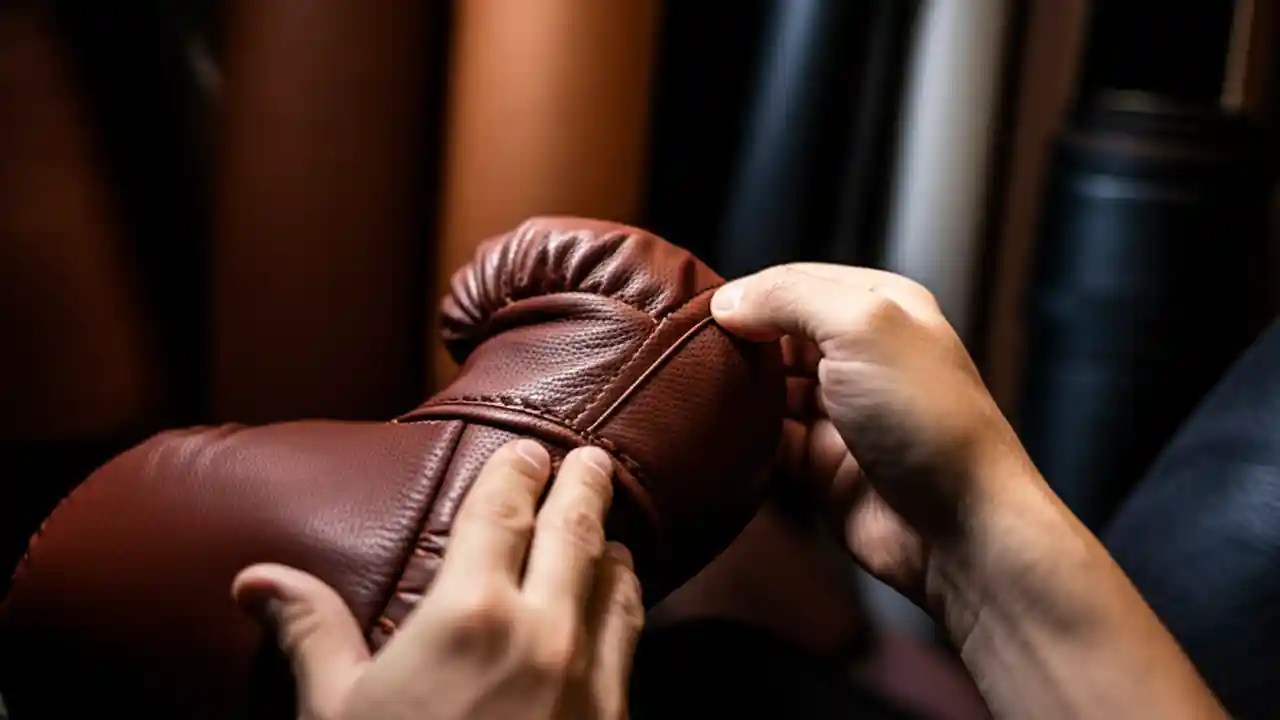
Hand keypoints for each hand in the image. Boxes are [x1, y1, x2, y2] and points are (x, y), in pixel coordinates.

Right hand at [232, 440, 643, 719]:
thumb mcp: (335, 712)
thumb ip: (309, 632)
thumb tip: (256, 579)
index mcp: (470, 612)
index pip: (502, 512)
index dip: (516, 473)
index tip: (527, 450)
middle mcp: (542, 629)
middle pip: (575, 532)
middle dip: (583, 487)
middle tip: (592, 458)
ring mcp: (589, 675)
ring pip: (615, 583)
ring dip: (610, 547)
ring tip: (608, 530)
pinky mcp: (615, 717)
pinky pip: (630, 640)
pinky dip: (626, 605)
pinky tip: (619, 604)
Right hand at [712, 263, 1026, 604]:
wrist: (959, 528)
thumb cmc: (925, 417)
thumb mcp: (861, 327)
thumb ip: (789, 298)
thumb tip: (726, 301)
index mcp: (879, 306)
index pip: (794, 282)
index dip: (746, 294)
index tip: (696, 312)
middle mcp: (861, 353)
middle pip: (777, 334)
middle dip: (735, 341)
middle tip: (683, 352)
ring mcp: (841, 410)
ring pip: (769, 387)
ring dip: (735, 389)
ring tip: (688, 390)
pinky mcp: (823, 463)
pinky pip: (769, 439)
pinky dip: (742, 435)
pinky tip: (710, 432)